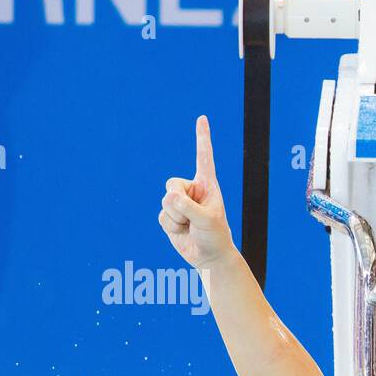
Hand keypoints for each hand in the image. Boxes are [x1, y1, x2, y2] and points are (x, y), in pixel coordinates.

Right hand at [159, 116, 234, 267]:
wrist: (209, 256)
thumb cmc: (215, 236)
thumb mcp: (207, 221)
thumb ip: (188, 207)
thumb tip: (168, 197)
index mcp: (207, 185)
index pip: (204, 157)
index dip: (202, 138)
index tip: (203, 118)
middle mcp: (192, 190)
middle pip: (172, 184)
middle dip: (179, 203)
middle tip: (193, 218)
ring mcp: (179, 202)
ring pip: (165, 202)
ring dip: (177, 218)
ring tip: (191, 226)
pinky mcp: (169, 215)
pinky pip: (161, 217)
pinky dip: (171, 226)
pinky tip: (182, 231)